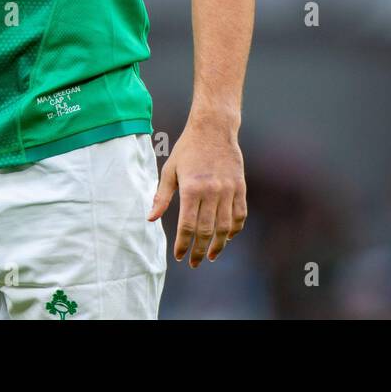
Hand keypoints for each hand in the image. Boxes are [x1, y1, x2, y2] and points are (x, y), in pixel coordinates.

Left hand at [148, 115, 246, 266]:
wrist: (214, 128)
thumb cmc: (187, 149)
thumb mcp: (170, 170)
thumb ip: (161, 196)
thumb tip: (150, 218)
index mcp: (191, 188)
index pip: (188, 225)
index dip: (183, 244)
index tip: (179, 256)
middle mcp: (211, 191)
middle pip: (206, 230)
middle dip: (200, 250)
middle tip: (195, 263)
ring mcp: (228, 190)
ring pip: (225, 226)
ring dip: (218, 244)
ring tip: (211, 255)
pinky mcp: (240, 187)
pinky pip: (239, 214)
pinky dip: (234, 229)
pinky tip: (227, 237)